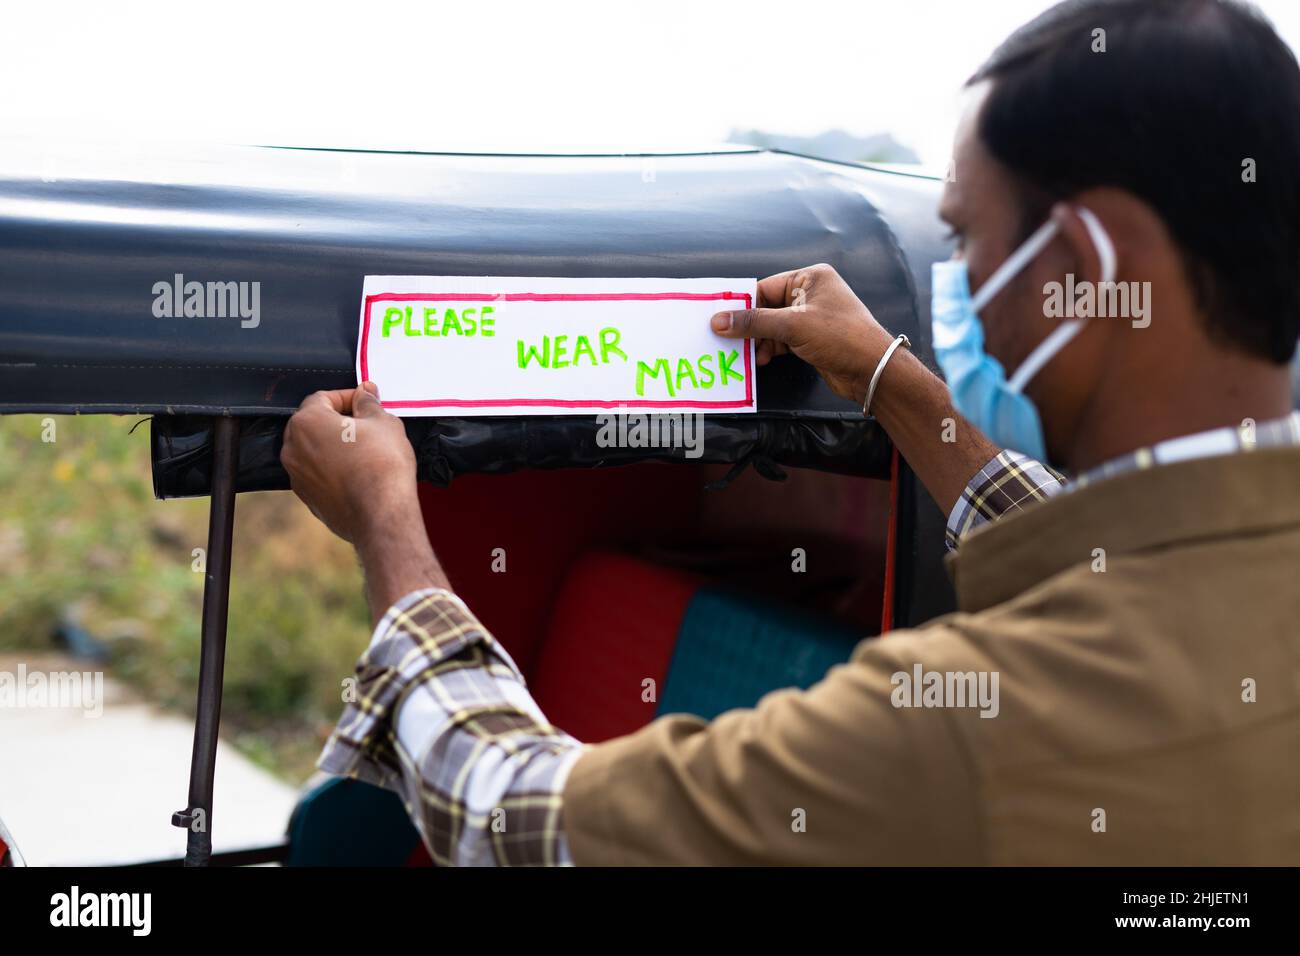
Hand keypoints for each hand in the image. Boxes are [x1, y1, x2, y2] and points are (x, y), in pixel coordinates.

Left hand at [280, 382, 417, 543]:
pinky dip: (334, 470)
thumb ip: (369, 403)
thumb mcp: (383, 422)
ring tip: (364, 451)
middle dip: (338, 421)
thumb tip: (365, 393)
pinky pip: (318, 475)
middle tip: (366, 425)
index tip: (365, 402)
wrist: (380, 514)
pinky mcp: (308, 499)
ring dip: (334, 446)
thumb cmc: (381, 466)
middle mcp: (293, 448)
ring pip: (314, 451)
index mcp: (307, 422)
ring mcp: (298, 476)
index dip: (348, 396)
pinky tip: (358, 473)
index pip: (323, 397)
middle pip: (313, 424)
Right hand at [710, 263, 894, 405]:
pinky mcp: (812, 338)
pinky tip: (763, 359)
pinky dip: (771, 349)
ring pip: (773, 326)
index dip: (743, 304)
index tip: (721, 319)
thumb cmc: (841, 337)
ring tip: (750, 354)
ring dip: (760, 341)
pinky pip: (782, 339)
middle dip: (751, 326)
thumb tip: (719, 320)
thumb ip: (754, 322)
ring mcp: (812, 317)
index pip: (766, 287)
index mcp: (811, 278)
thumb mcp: (793, 326)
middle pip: (767, 307)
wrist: (873, 370)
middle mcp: (811, 293)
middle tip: (730, 340)